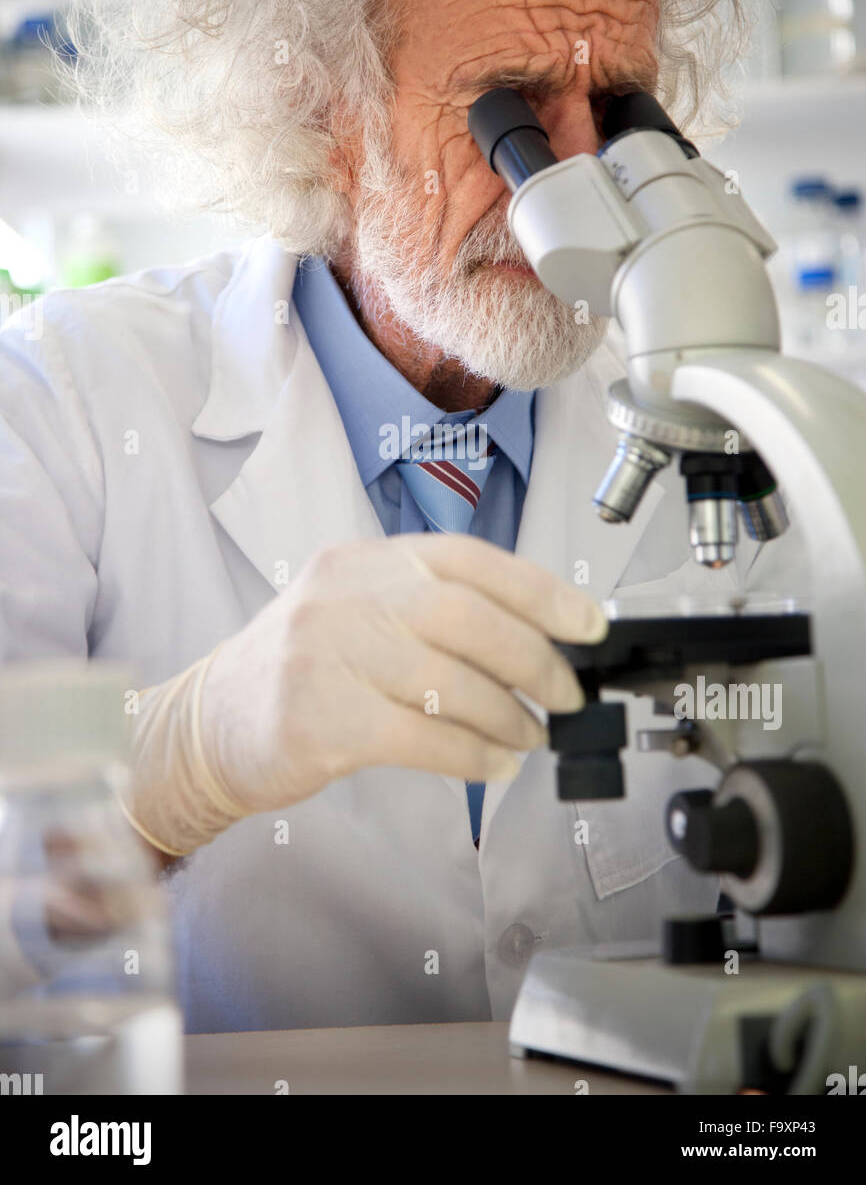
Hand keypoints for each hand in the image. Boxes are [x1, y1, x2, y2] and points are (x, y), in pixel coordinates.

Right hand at [200, 533, 607, 813]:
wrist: (206, 729)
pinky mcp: (319, 721)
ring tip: (528, 737)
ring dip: (508, 717)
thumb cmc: (299, 672)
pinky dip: (472, 755)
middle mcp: (344, 597)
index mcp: (362, 562)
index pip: (467, 559)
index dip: (539, 590)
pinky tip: (492, 765)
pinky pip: (421, 738)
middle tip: (564, 695)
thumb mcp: (354, 612)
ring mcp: (326, 656)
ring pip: (450, 682)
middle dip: (534, 660)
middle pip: (466, 616)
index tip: (588, 624)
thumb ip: (427, 612)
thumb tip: (533, 638)